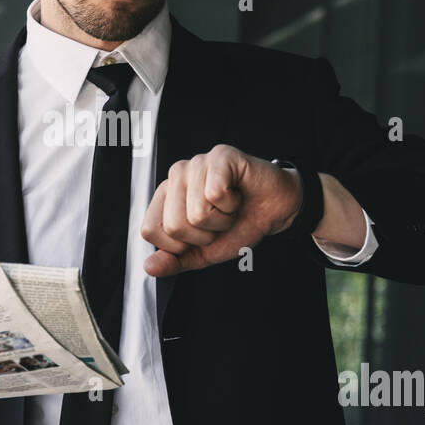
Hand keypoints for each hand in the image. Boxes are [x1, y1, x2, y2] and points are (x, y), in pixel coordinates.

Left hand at [140, 144, 304, 276]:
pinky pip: (215, 194)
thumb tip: (150, 267)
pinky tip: (237, 195)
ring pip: (196, 213)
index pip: (150, 231)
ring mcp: (196, 163)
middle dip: (205, 235)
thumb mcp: (203, 252)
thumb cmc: (239, 224)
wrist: (275, 210)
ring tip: (230, 207)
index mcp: (165, 197)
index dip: (180, 245)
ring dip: (222, 220)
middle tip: (220, 220)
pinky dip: (232, 205)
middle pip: (173, 226)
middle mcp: (176, 176)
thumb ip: (175, 260)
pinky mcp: (219, 156)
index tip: (201, 233)